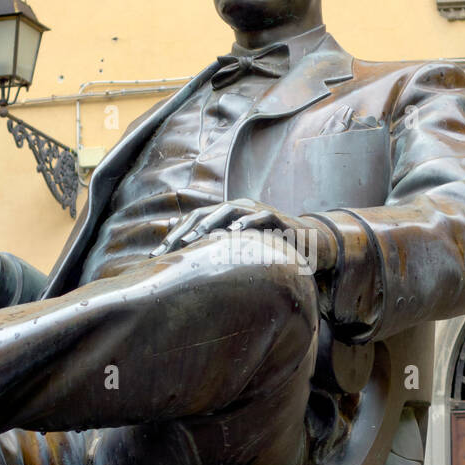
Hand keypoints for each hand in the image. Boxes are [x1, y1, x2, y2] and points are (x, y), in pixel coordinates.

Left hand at [151, 200, 337, 273]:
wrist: (308, 242)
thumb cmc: (267, 247)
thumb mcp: (237, 248)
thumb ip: (213, 244)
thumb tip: (179, 243)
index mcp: (224, 216)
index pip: (192, 221)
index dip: (174, 235)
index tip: (156, 256)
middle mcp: (237, 209)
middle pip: (204, 213)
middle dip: (185, 230)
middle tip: (169, 247)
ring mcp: (256, 211)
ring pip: (229, 211)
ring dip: (211, 223)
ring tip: (195, 236)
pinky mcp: (276, 218)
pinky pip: (260, 217)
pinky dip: (247, 222)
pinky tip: (235, 232)